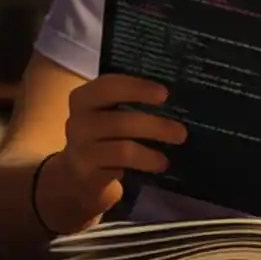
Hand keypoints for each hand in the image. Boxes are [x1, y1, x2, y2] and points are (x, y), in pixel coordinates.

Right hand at [47, 75, 187, 230]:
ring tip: (175, 148)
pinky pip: (120, 166)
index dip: (137, 88)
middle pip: (119, 121)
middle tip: (182, 132)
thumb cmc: (106, 134)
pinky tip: (161, 163)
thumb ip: (135, 102)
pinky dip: (145, 162)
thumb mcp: (113, 113)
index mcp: (85, 98)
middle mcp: (77, 121)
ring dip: (152, 151)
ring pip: (122, 147)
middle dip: (155, 125)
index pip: (107, 86)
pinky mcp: (86, 172)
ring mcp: (80, 149)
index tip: (164, 94)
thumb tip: (180, 98)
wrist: (78, 173)